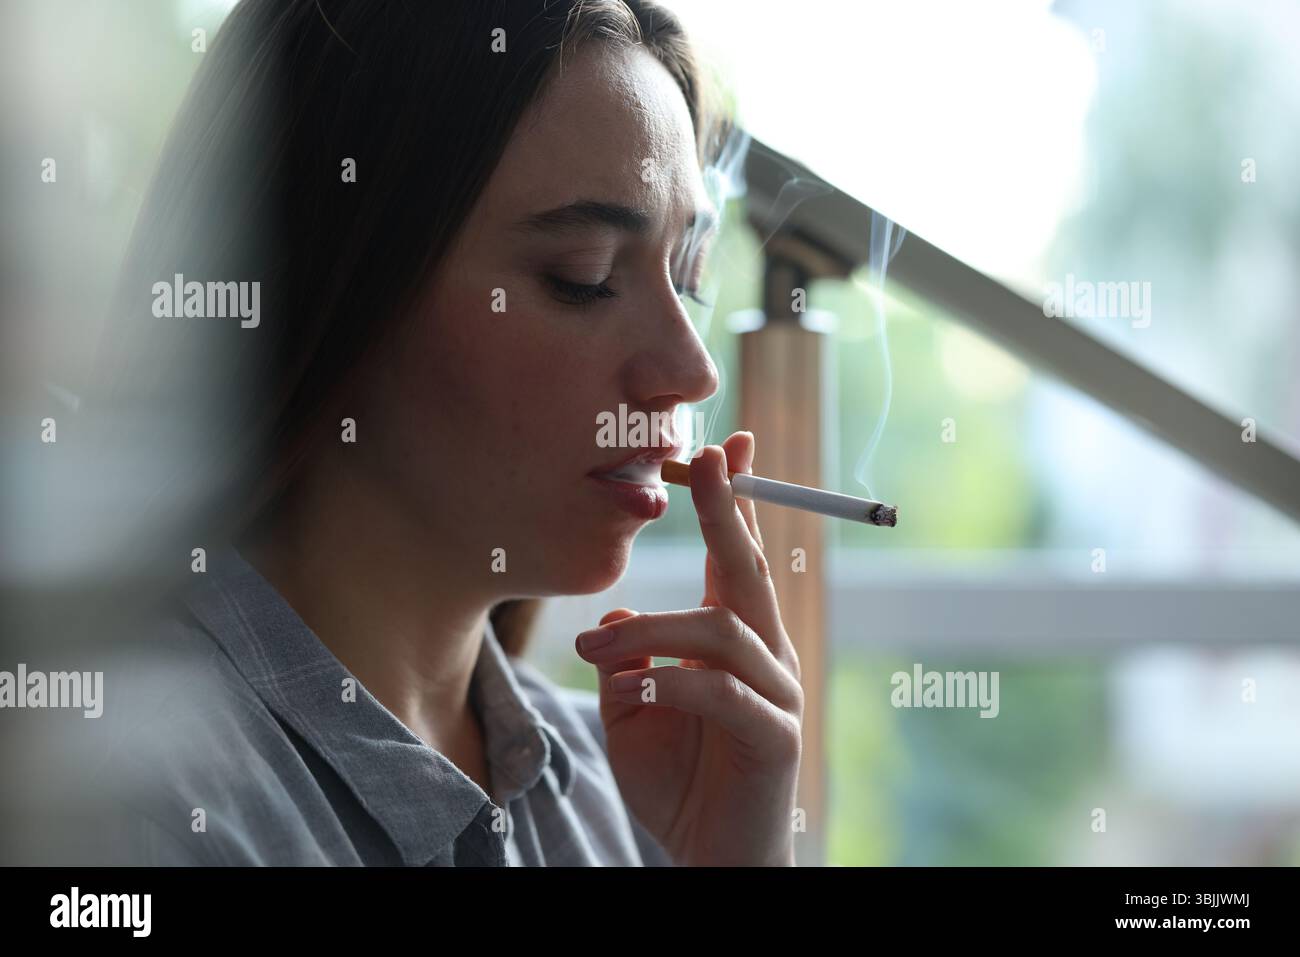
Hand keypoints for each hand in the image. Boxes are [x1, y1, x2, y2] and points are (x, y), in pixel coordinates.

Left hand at [574, 431, 802, 865]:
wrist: (710, 856)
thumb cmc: (678, 781)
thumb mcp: (636, 712)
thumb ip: (630, 661)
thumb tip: (618, 621)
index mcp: (735, 641)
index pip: (736, 559)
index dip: (732, 504)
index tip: (727, 447)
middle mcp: (764, 656)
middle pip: (748, 571)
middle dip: (729, 512)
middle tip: (710, 461)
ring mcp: (777, 694)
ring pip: (720, 632)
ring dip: (651, 631)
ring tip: (591, 647)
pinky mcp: (774, 736)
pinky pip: (722, 692)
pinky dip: (671, 685)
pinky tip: (632, 694)